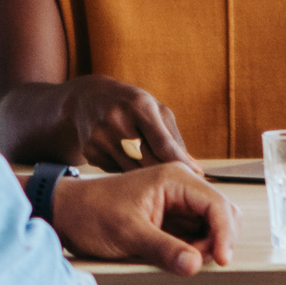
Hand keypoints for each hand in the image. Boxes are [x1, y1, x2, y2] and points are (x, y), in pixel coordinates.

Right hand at [30, 75, 197, 172]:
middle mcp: (117, 120)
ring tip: (159, 181)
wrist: (87, 98)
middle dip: (166, 175)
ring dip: (148, 179)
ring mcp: (100, 136)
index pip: (164, 144)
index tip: (198, 178)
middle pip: (149, 162)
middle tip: (182, 186)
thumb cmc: (131, 104)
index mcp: (139, 105)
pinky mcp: (90, 151)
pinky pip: (116, 172)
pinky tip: (129, 164)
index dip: (182, 164)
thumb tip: (195, 171)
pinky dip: (128, 172)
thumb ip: (174, 140)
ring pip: (133, 172)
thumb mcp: (155, 110)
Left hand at [47, 163, 236, 274]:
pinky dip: (194, 249)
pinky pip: (196, 234)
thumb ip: (163, 249)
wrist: (66, 213)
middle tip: (195, 261)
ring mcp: (178, 201)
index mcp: (174, 178)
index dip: (225, 234)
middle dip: (217, 240)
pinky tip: (175, 257)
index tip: (222, 260)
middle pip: (223, 214)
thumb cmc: (90, 214)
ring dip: (206, 247)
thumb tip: (195, 264)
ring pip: (212, 226)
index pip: (218, 204)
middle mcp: (181, 185)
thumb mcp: (127, 234)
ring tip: (179, 259)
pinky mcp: (172, 217)